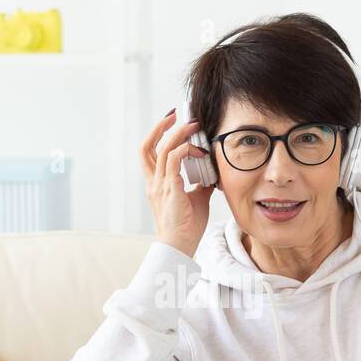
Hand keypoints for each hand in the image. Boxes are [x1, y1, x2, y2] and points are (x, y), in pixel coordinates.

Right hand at [141, 109, 213, 257]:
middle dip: (160, 127)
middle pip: (147, 146)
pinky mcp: (170, 189)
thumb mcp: (196, 198)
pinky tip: (199, 152)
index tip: (172, 122)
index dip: (157, 134)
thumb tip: (212, 173)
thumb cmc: (186, 226)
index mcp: (156, 183)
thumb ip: (200, 183)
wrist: (180, 245)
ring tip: (193, 126)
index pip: (149, 153)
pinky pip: (173, 161)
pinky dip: (186, 150)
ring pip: (163, 149)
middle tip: (177, 115)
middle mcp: (154, 182)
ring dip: (178, 134)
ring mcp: (160, 185)